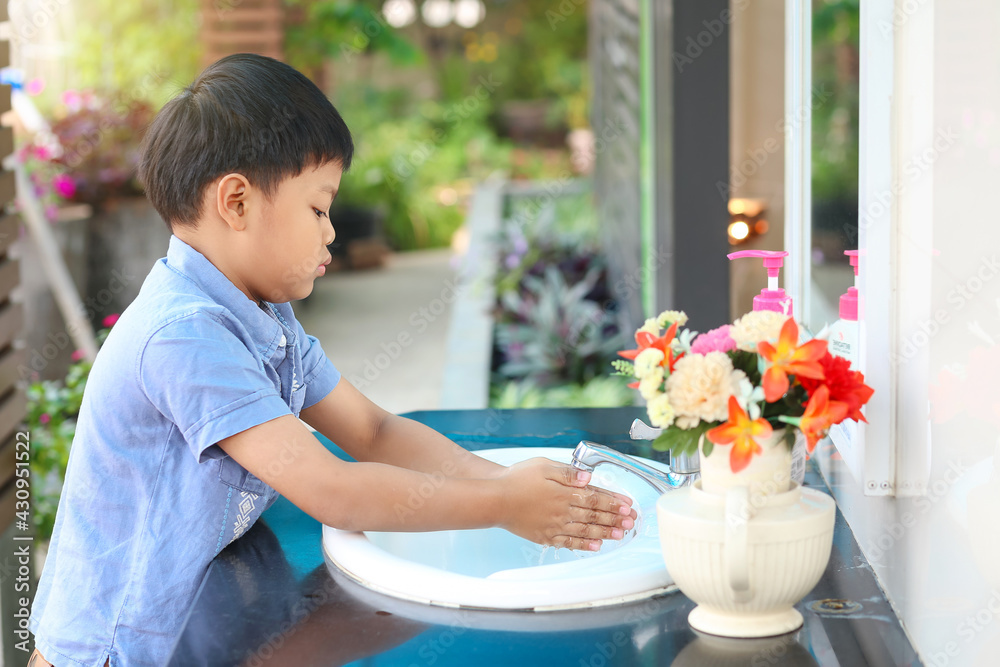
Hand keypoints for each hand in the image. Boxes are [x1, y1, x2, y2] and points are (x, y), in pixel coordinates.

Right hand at [496, 458, 637, 550]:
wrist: (494, 499)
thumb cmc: (516, 479)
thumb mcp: (543, 466)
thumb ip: (568, 473)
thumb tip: (588, 479)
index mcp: (563, 492)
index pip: (595, 498)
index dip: (613, 502)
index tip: (628, 505)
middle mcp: (562, 511)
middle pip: (594, 516)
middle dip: (615, 518)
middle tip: (632, 521)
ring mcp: (554, 526)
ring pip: (585, 531)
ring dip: (605, 532)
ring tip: (621, 534)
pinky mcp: (545, 537)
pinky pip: (568, 543)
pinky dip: (584, 545)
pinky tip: (596, 545)